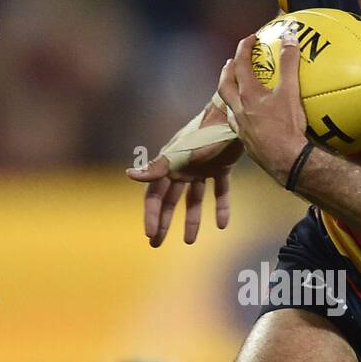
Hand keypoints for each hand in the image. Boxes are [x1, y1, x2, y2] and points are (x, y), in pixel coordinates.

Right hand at [127, 96, 242, 246]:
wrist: (231, 118)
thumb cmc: (202, 135)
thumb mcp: (178, 155)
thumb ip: (156, 168)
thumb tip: (129, 175)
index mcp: (169, 166)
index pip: (155, 195)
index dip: (152, 215)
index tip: (151, 235)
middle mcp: (183, 169)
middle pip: (170, 200)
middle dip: (164, 222)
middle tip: (157, 243)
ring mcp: (202, 169)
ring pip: (194, 199)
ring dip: (192, 219)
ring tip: (189, 241)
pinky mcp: (221, 167)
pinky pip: (220, 191)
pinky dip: (221, 207)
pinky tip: (222, 225)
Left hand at [218, 33, 307, 184]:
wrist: (286, 160)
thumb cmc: (288, 127)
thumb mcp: (291, 91)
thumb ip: (290, 63)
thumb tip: (290, 37)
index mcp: (248, 95)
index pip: (240, 65)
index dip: (244, 48)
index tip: (250, 39)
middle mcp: (239, 110)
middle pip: (225, 86)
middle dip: (227, 71)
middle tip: (232, 62)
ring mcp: (240, 128)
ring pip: (228, 106)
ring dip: (230, 94)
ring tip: (237, 89)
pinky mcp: (246, 142)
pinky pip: (236, 124)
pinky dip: (239, 115)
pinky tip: (248, 117)